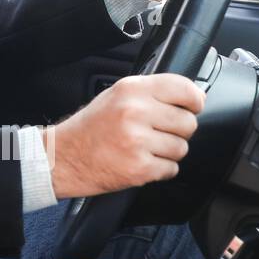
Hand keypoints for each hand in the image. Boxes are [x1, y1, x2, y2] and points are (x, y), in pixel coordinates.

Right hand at [45, 73, 202, 197]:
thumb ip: (151, 93)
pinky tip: (140, 161)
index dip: (194, 100)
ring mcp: (138, 141)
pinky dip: (160, 169)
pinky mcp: (140, 168)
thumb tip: (194, 96)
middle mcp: (135, 112)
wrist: (64, 156)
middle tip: (156, 132)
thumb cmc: (92, 127)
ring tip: (144, 148)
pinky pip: (171, 169)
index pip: (184, 89)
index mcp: (131, 90)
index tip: (193, 106)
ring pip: (182, 148)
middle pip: (188, 122)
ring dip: (168, 152)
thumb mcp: (116, 96)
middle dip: (178, 131)